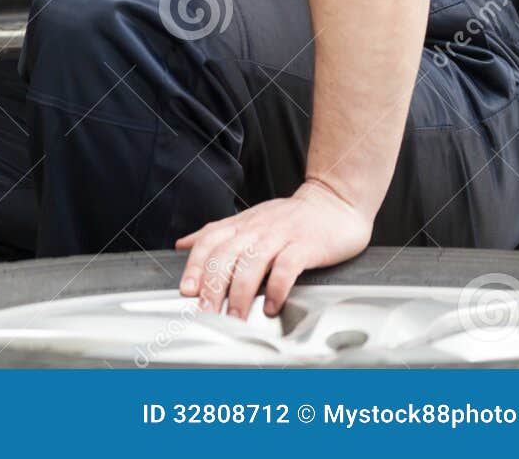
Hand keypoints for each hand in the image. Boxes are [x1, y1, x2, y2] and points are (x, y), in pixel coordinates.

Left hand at [174, 178, 372, 318]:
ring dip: (241, 293)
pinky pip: (287, 268)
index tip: (186, 291)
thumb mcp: (248, 220)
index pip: (208, 242)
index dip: (194, 266)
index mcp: (240, 225)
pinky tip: (272, 307)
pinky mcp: (306, 245)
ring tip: (236, 317)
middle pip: (226, 256)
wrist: (334, 201)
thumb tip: (183, 244)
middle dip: (212, 286)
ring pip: (252, 263)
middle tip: (206, 312)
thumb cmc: (291, 217)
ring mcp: (280, 236)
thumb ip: (216, 233)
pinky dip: (277, 289)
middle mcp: (256, 229)